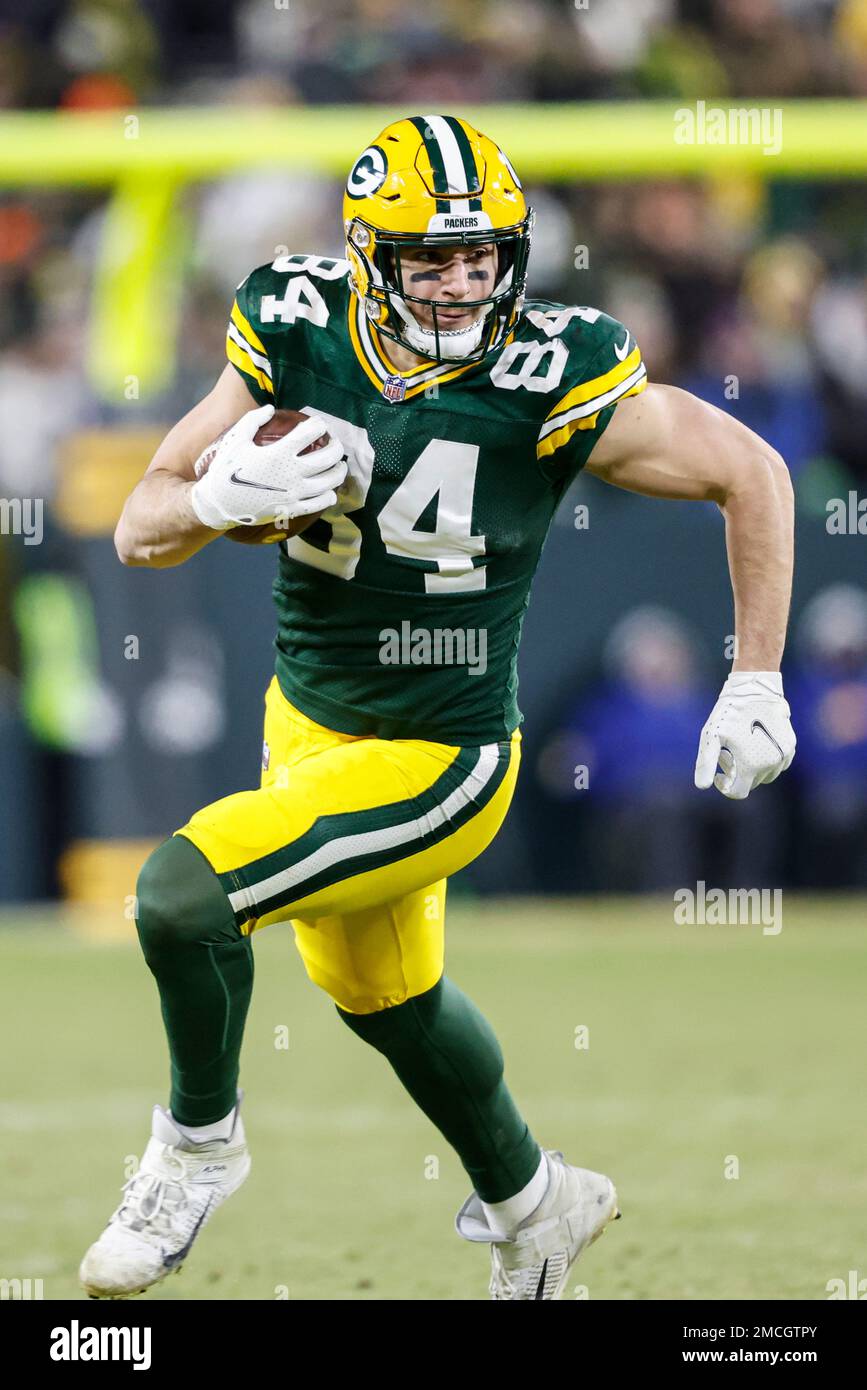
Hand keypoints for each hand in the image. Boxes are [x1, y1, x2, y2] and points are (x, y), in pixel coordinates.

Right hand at [190, 405, 346, 530]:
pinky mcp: (292, 509)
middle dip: (337, 448)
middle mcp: (291, 473)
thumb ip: (253, 420)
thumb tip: (270, 408)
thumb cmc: (226, 469)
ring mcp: (294, 493)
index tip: (320, 424)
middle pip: (328, 457)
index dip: (319, 425)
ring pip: (330, 482)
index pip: (309, 433)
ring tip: (340, 467)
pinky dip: (329, 497)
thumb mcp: (235, 439)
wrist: (219, 503)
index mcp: (279, 453)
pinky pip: (319, 504)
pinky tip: (330, 492)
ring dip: (339, 472)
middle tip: (336, 444)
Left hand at [694, 671, 795, 799]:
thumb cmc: (729, 713)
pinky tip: (755, 742)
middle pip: (752, 783)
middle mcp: (770, 765)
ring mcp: (783, 756)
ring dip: (754, 768)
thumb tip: (702, 787)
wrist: (755, 689)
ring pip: (766, 775)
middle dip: (738, 773)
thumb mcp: (711, 736)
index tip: (718, 774)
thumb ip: (706, 763)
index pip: (739, 792)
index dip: (725, 786)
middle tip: (727, 752)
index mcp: (750, 766)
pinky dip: (767, 760)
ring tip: (741, 747)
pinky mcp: (790, 746)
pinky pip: (779, 764)